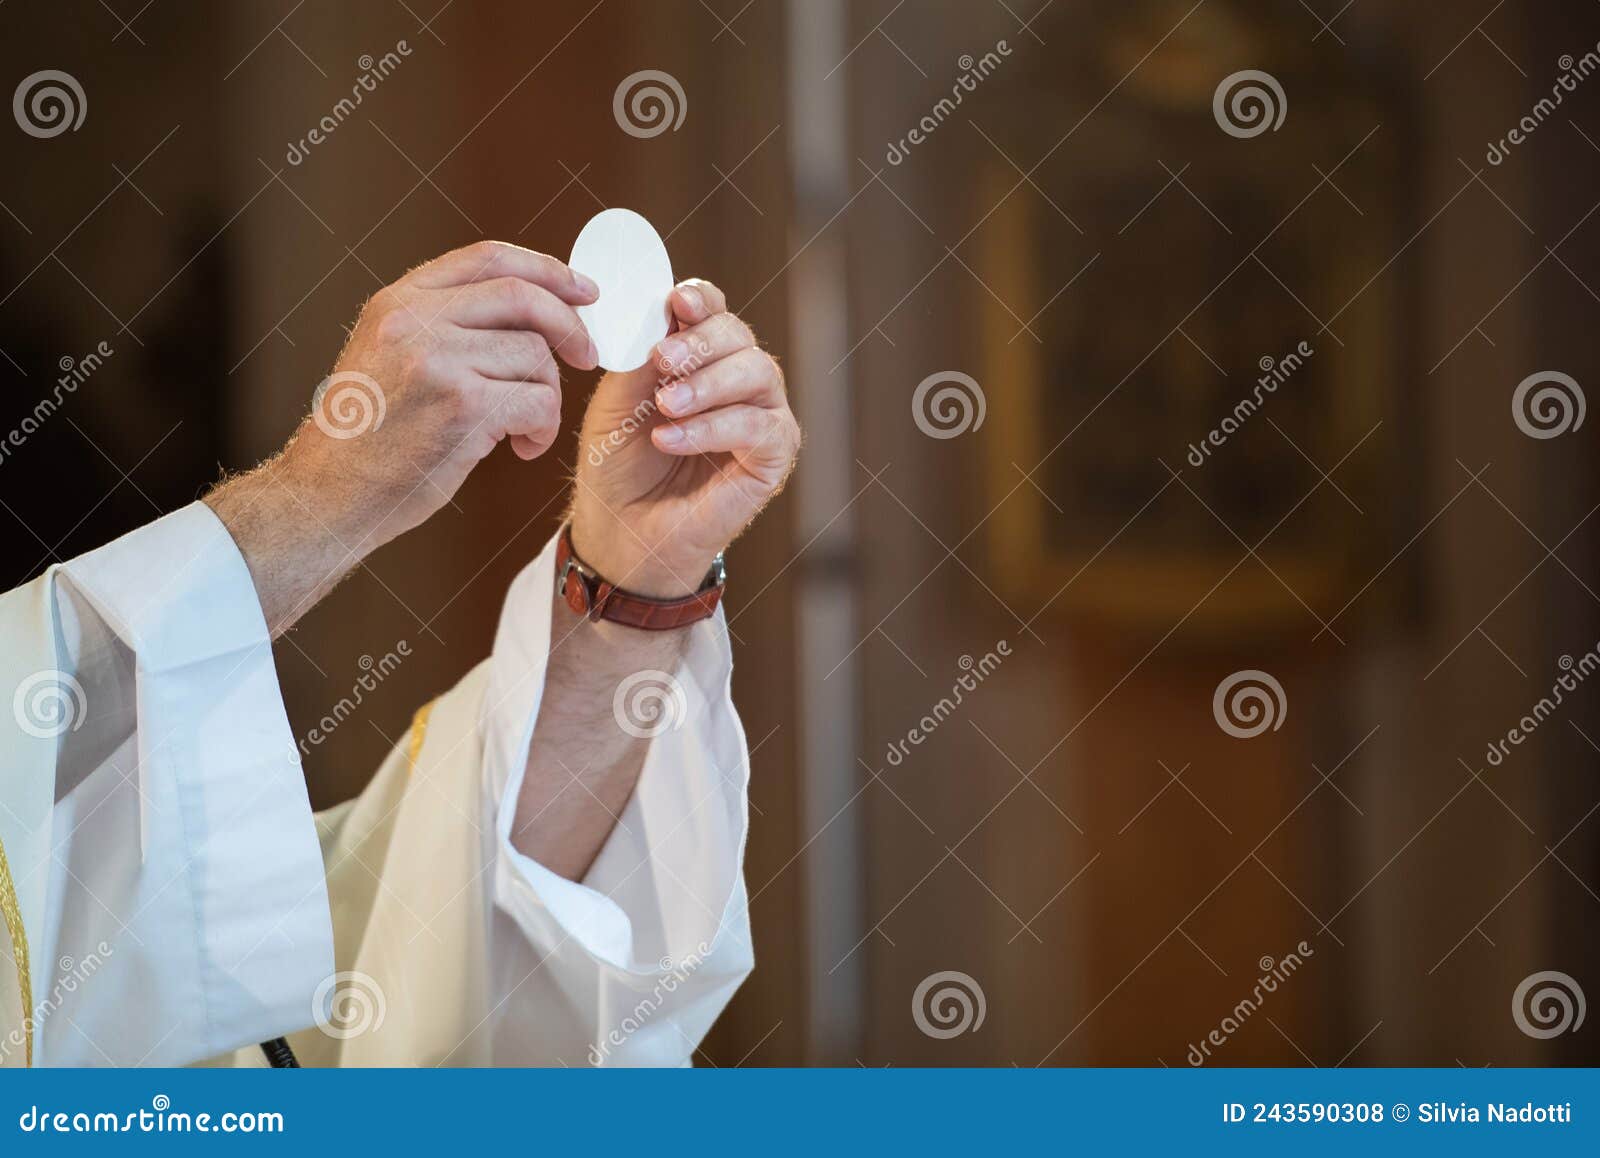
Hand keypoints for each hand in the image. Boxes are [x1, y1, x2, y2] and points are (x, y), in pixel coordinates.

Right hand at [289, 240, 598, 549]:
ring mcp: (436, 361)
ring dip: (547, 395)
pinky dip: (543, 428)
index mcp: (398, 301)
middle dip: (570, 326)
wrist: (327, 496)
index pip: (489, 258)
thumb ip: (445, 325)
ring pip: (536, 355)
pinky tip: (521, 447)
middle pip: (523, 297)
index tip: (583, 291)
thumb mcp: (389, 356)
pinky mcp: (462, 407)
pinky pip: (538, 402)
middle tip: (587, 357)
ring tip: (524, 428)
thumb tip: (534, 312)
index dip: (548, 270)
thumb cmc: (369, 437)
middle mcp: (414, 321)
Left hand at [570, 279, 800, 597]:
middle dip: (701, 341)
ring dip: (707, 384)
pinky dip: (713, 427)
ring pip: (757, 373)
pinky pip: (759, 426)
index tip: (677, 302)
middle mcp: (738, 382)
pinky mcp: (774, 457)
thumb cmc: (618, 465)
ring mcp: (761, 417)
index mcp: (701, 359)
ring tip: (665, 407)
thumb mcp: (616, 402)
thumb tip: (663, 312)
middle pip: (739, 335)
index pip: (714, 312)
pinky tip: (672, 439)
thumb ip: (640, 358)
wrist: (620, 533)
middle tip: (663, 360)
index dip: (702, 299)